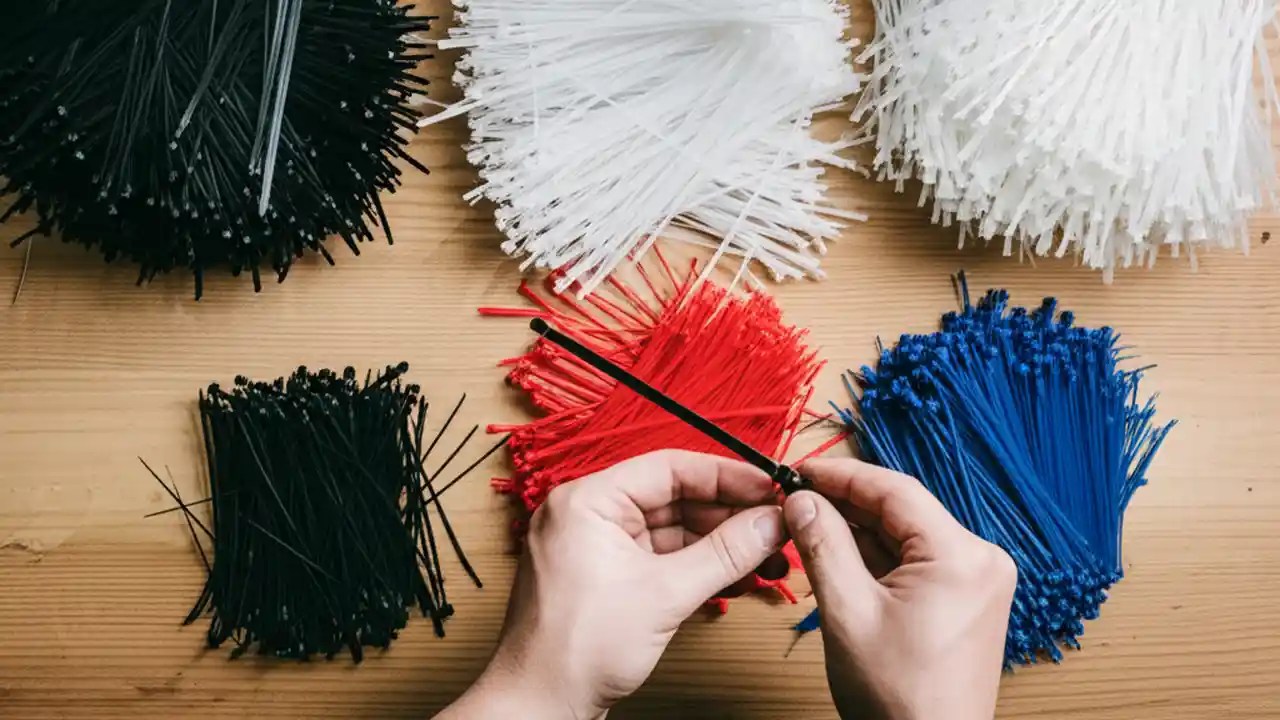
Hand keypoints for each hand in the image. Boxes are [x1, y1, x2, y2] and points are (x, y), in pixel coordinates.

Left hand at [439, 450, 786, 718]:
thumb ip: (724, 553)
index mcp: (588, 501)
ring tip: (772, 555)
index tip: (771, 486)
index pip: (669, 468)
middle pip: (675, 498)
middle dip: (730, 515)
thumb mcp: (664, 594)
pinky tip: (742, 574)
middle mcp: (589, 516)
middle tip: (779, 525)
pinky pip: (662, 559)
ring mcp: (598, 549)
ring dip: (721, 544)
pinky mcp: (609, 580)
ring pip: (673, 531)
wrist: (540, 707)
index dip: (727, 476)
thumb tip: (771, 521)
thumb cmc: (577, 650)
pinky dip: (700, 566)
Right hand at [785, 458, 1016, 719]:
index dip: (842, 475)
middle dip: (845, 504)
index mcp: (962, 557)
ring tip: (807, 526)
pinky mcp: (967, 598)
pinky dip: (876, 556)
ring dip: (857, 530)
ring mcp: (977, 580)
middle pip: (902, 510)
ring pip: (905, 535)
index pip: (895, 490)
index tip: (800, 469)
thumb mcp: (847, 613)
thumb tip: (800, 499)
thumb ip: (823, 546)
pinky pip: (915, 560)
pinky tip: (838, 553)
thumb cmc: (898, 699)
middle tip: (794, 498)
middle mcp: (981, 560)